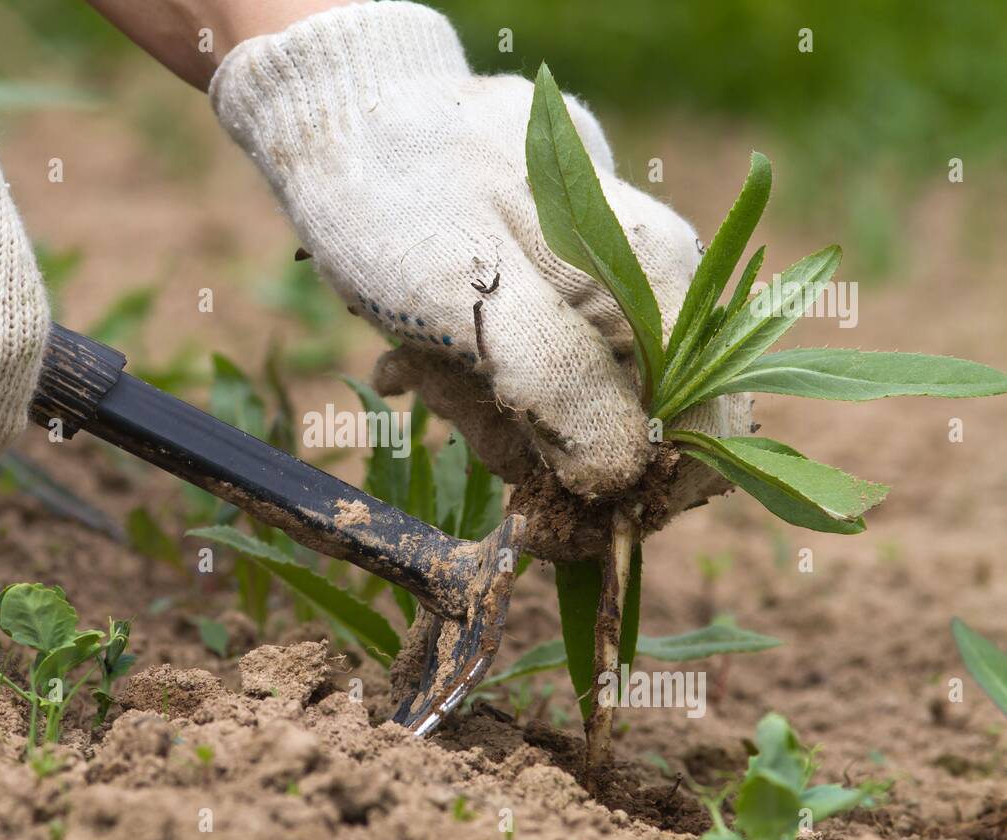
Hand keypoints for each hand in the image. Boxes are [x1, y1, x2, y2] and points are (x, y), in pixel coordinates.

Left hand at [210, 1, 748, 497]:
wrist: (337, 121)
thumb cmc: (397, 199)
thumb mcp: (465, 292)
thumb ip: (556, 382)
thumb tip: (621, 475)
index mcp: (656, 277)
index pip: (707, 425)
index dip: (638, 490)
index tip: (552, 514)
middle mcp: (645, 284)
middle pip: (629, 428)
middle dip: (536, 444)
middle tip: (454, 401)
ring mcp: (597, 287)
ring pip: (569, 410)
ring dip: (489, 414)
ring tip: (422, 362)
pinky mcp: (549, 294)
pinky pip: (528, 375)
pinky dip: (471, 385)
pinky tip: (417, 352)